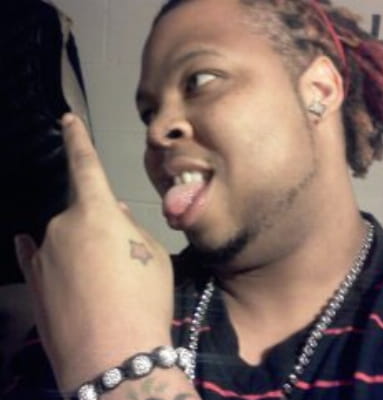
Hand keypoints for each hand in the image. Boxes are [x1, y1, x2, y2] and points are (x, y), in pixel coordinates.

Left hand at [14, 114, 173, 389]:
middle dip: (101, 227)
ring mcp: (42, 254)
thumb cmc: (144, 298)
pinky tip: (46, 257)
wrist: (114, 356)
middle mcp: (61, 226)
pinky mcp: (34, 282)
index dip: (78, 141)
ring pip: (67, 239)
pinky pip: (39, 257)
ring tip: (104, 284)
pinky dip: (49, 255)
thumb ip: (132, 228)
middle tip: (122, 261)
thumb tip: (117, 216)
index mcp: (97, 213)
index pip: (85, 166)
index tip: (67, 121)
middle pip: (84, 214)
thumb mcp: (154, 256)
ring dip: (84, 250)